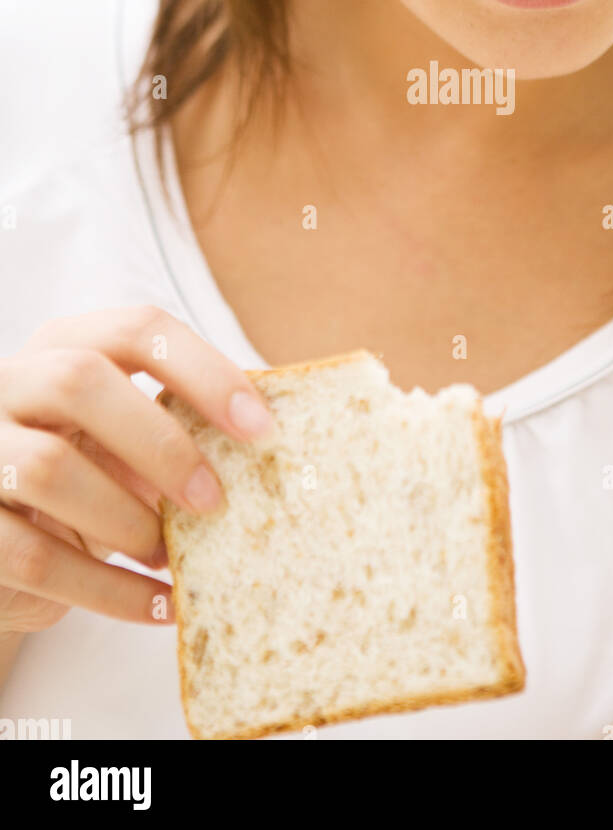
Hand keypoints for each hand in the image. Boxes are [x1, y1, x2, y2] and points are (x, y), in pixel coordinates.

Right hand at [0, 306, 275, 634]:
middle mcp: (10, 382)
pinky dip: (109, 591)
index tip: (261, 428)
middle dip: (159, 443)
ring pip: (45, 468)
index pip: (137, 329)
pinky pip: (34, 557)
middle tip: (214, 501)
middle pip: (78, 381)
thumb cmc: (86, 473)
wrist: (6, 539)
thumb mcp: (125, 437)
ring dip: (125, 520)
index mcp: (65, 345)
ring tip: (169, 554)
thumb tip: (263, 450)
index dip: (204, 371)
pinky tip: (160, 607)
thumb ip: (176, 427)